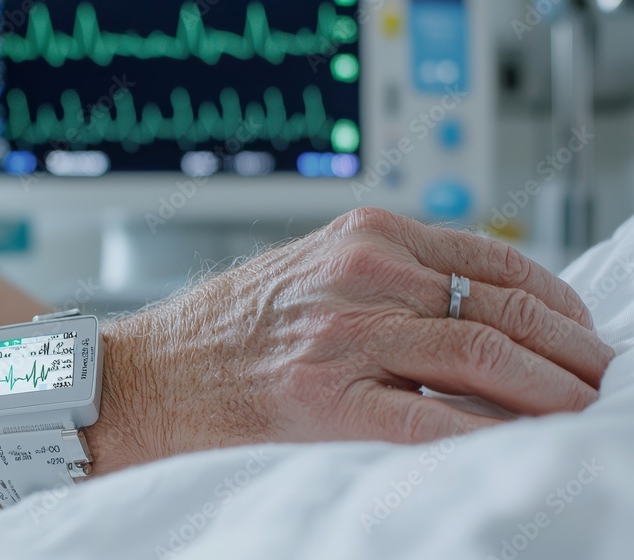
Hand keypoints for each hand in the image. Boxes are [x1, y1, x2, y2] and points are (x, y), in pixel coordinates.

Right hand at [91, 208, 614, 466]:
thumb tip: (483, 314)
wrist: (154, 371)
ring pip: (482, 358)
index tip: (577, 333)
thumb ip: (395, 277)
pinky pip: (431, 420)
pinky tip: (511, 444)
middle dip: (568, 352)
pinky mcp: (326, 397)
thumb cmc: (231, 327)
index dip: (556, 303)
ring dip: (547, 392)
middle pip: (502, 310)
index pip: (496, 262)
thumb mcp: (318, 269)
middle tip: (597, 380)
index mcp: (367, 236)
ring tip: (577, 412)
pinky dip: (484, 434)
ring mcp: (345, 334)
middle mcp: (363, 274)